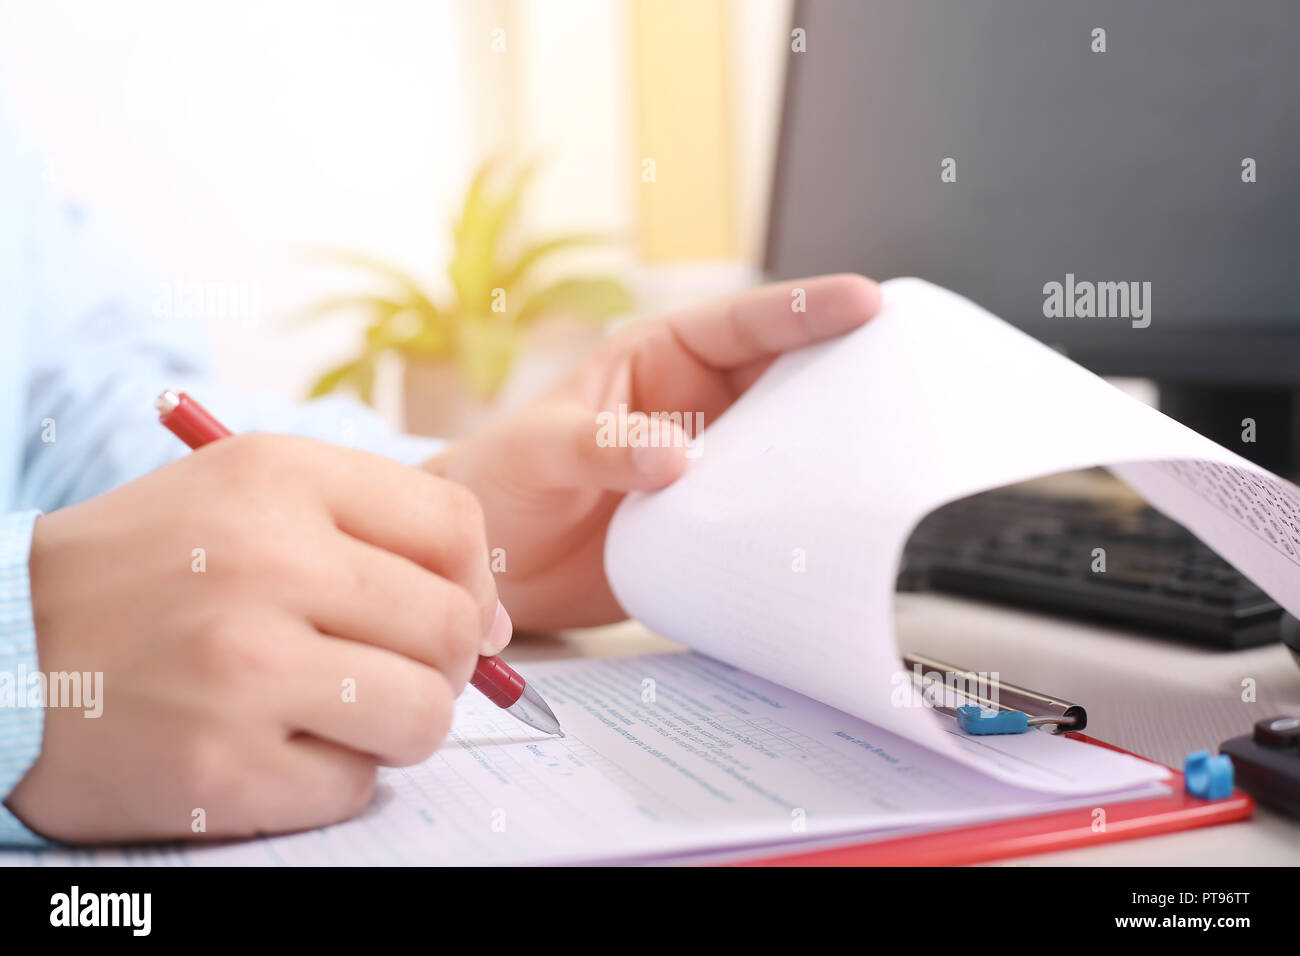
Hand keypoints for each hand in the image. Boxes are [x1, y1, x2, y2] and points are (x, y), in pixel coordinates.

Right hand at [7, 433, 508, 842]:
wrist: (4, 651)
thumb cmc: (149, 571)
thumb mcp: (249, 496)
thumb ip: (380, 530)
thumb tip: (497, 620)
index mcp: (277, 478)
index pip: (455, 526)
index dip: (477, 580)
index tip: (458, 612)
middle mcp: (262, 564)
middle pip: (453, 627)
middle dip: (446, 662)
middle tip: (398, 669)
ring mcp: (240, 671)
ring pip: (424, 716)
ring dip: (401, 725)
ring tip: (343, 712)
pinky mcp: (220, 769)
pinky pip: (355, 788)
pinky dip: (336, 777)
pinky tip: (280, 748)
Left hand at [426, 274, 881, 629]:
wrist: (488, 567)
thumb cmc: (499, 481)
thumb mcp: (541, 450)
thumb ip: (604, 447)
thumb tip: (678, 457)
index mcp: (658, 360)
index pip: (741, 323)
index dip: (804, 310)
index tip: (863, 303)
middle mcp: (694, 407)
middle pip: (785, 378)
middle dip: (844, 370)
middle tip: (908, 371)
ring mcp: (709, 466)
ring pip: (788, 445)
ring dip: (831, 448)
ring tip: (894, 450)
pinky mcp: (709, 523)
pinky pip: (767, 512)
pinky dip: (801, 515)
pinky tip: (835, 524)